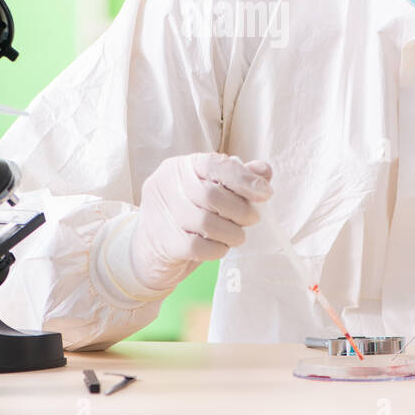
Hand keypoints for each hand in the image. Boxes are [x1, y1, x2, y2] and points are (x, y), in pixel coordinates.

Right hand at [131, 153, 273, 290]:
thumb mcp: (207, 190)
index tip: (265, 192)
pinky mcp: (164, 242)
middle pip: (212, 195)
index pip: (214, 164)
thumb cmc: (185, 215)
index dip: (244, 178)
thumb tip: (263, 171)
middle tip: (252, 219)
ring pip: (207, 222)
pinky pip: (199, 247)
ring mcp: (161, 214)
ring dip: (232, 232)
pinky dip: (218, 249)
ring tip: (237, 236)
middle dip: (240, 209)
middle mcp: (166, 185)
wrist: (148, 249)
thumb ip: (235, 178)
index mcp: (179, 166)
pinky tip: (220, 247)